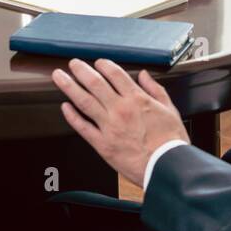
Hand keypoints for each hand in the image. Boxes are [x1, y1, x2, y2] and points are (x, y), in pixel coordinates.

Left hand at [52, 58, 188, 187]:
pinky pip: (83, 127)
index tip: (98, 62)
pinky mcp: (103, 144)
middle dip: (81, 70)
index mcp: (137, 99)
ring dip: (69, 86)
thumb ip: (155, 89)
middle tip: (73, 63)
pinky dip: (72, 116)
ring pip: (84, 101)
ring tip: (59, 77)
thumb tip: (144, 75)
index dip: (104, 65)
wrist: (167, 167)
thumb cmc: (171, 142)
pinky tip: (65, 107)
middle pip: (95, 83)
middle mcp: (120, 109)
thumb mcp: (170, 109)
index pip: (115, 74)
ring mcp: (109, 127)